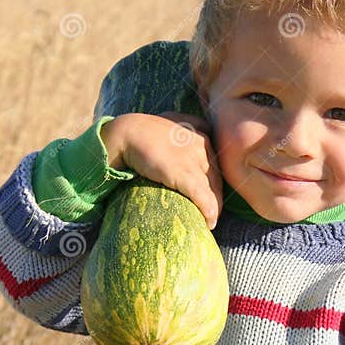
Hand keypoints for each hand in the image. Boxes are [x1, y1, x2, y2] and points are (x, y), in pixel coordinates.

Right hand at [100, 112, 222, 229]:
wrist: (128, 133)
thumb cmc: (146, 129)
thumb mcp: (173, 121)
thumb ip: (187, 126)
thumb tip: (192, 134)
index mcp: (201, 136)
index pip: (215, 165)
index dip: (214, 184)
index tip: (211, 196)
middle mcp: (202, 147)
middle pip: (216, 179)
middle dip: (216, 198)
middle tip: (212, 214)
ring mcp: (193, 161)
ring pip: (211, 189)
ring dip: (213, 209)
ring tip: (210, 223)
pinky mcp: (182, 174)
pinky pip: (202, 196)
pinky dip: (208, 210)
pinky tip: (209, 222)